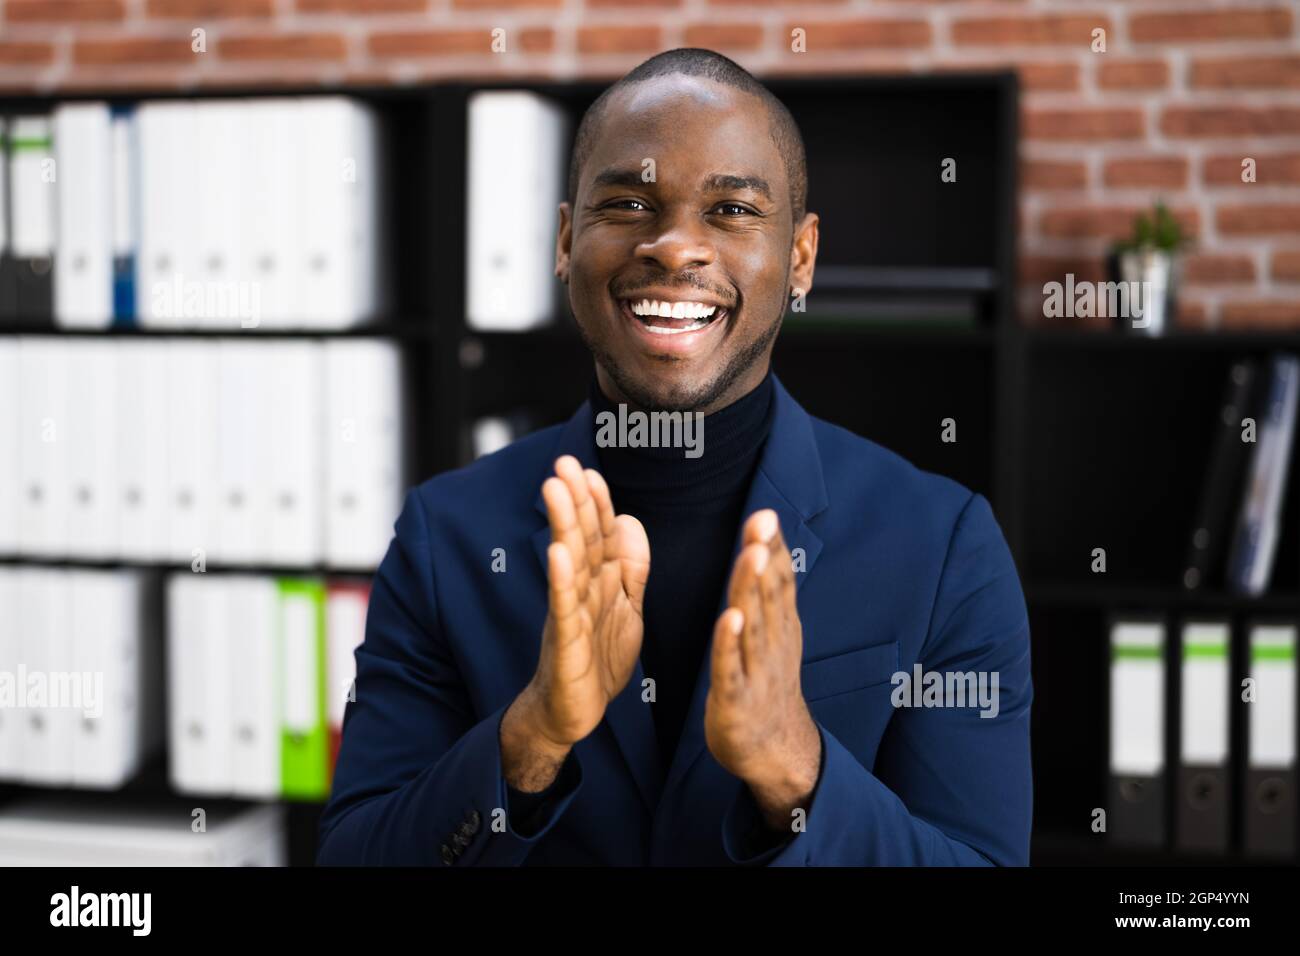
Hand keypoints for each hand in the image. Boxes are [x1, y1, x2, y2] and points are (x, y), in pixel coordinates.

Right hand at [511, 455, 649, 763]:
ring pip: (569, 563)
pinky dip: (561, 580)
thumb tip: (629, 519)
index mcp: (600, 582)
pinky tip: (558, 554)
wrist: (575, 713)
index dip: (596, 502)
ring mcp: (571, 615)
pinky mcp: (566, 643)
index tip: (589, 469)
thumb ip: (630, 566)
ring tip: (555, 490)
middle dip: (574, 499)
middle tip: (562, 461)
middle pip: (580, 538)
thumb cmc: (597, 659)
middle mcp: (582, 591)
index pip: (599, 534)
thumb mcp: (627, 607)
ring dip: (563, 525)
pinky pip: (563, 608)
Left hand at [705, 509, 820, 829]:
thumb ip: (770, 593)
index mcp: (781, 628)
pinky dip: (729, 644)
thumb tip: (765, 543)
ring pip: (753, 626)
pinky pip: (731, 668)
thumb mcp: (776, 635)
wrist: (776, 749)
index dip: (774, 549)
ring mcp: (756, 672)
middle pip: (768, 596)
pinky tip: (729, 619)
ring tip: (752, 557)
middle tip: (762, 523)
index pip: (779, 582)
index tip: (766, 515)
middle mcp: (773, 645)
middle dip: (764, 558)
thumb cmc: (768, 684)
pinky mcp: (736, 700)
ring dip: (751, 590)